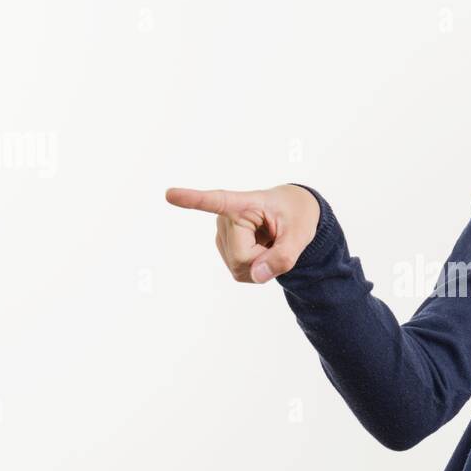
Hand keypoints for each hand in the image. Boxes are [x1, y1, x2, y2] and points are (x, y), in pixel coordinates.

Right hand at [165, 183, 319, 282]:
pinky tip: (261, 248)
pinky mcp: (223, 248)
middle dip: (265, 259)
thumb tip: (256, 276)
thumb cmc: (297, 216)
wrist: (293, 213)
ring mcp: (221, 235)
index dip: (192, 200)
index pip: (216, 201)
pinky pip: (241, 271)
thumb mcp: (301, 234)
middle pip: (243, 258)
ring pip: (241, 268)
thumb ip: (284, 256)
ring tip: (268, 241)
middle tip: (276, 240)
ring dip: (261, 263)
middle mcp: (224, 218)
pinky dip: (257, 267)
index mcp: (244, 204)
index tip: (169, 194)